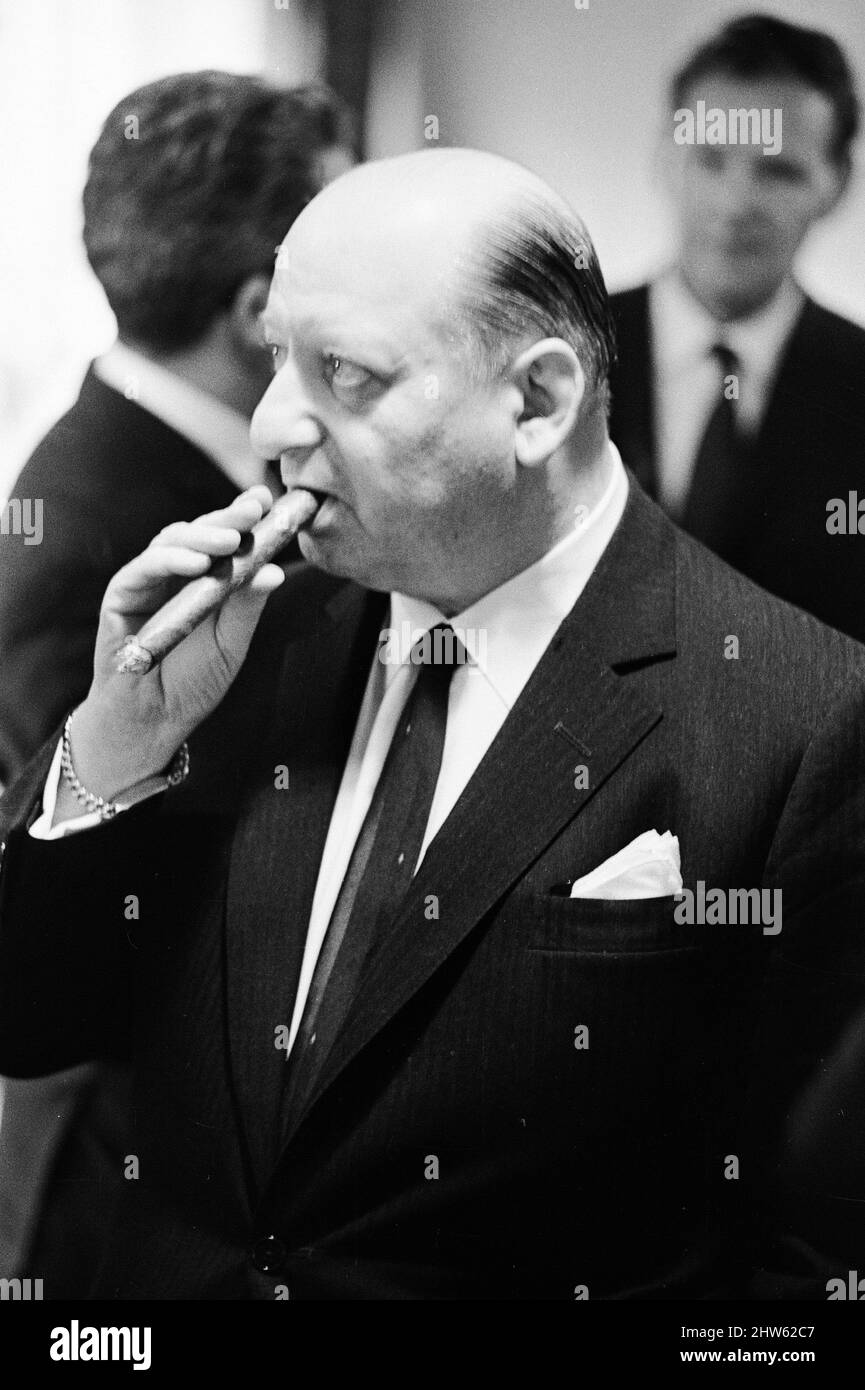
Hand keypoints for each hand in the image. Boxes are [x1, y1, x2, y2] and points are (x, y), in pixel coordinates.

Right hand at [67, 486, 284, 800]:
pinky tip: (196, 563)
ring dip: (204, 536)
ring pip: (173, 541)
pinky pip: (145, 567)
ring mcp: (149, 579)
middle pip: (201, 532)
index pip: (225, 539)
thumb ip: (248, 605)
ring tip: (232, 540)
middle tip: (254, 508)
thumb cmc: (193, 681)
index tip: (268, 501)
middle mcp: (177, 572)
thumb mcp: (232, 641)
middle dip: (228, 518)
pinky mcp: (122, 592)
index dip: (244, 518)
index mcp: (206, 578)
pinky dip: (171, 560)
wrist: (154, 718)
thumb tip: (276, 571)